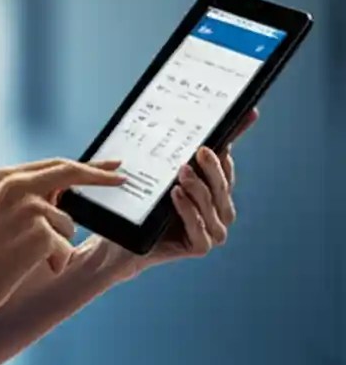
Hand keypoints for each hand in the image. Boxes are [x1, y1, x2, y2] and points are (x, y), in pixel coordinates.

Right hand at [0, 158, 127, 316]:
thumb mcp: (0, 211)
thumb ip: (30, 196)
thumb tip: (66, 192)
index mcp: (6, 177)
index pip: (56, 165)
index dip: (87, 166)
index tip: (109, 165)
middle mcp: (18, 185)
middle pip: (71, 173)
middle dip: (100, 177)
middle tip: (120, 178)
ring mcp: (31, 207)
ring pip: (68, 224)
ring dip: (55, 244)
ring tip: (24, 255)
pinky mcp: (41, 232)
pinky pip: (64, 248)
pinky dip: (52, 262)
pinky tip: (27, 265)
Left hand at [131, 108, 259, 272]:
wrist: (122, 243)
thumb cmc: (142, 206)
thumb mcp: (158, 175)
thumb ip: (174, 153)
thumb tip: (185, 121)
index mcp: (213, 191)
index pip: (226, 164)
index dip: (230, 143)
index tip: (242, 118)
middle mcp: (218, 210)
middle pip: (222, 185)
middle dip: (214, 168)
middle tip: (201, 151)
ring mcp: (212, 230)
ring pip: (212, 205)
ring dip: (199, 187)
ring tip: (183, 172)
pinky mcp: (200, 246)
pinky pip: (199, 228)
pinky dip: (189, 211)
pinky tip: (176, 195)